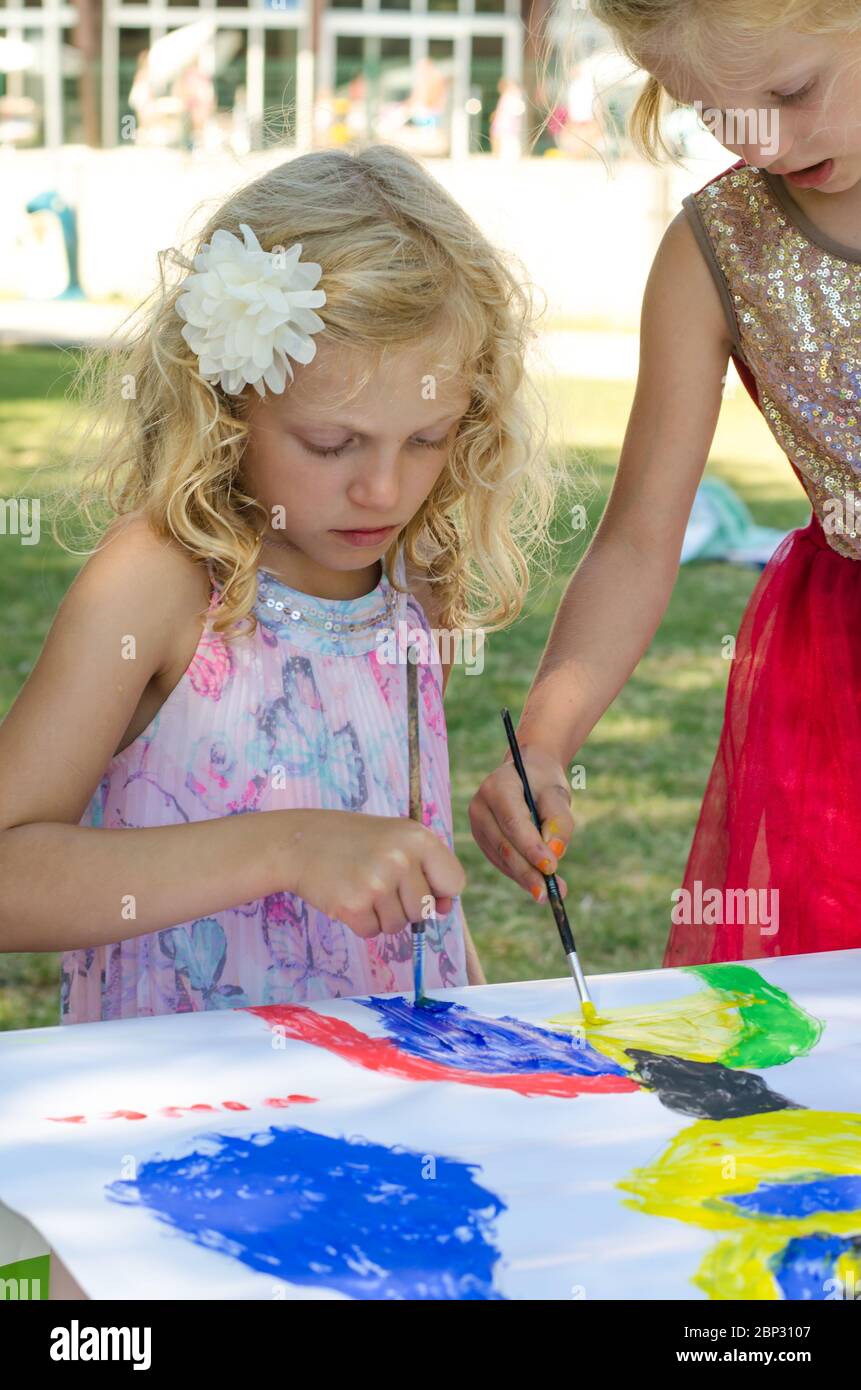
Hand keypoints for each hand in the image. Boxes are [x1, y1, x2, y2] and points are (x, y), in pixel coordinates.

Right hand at [276, 809, 465, 938]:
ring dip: (382, 915)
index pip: (454, 882)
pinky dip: (361, 922)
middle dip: (404, 904)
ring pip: (398, 925)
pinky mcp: (353, 906)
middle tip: (378, 879)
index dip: (438, 889)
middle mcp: (401, 859)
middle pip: (424, 910)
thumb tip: (444, 909)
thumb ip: (427, 870)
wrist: (300, 842)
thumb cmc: (355, 842)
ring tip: (362, 885)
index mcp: (419, 837)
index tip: (417, 881)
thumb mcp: (397, 840)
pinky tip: (348, 895)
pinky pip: (373, 932)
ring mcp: (376, 883)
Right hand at [469, 745, 573, 901]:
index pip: (513, 821)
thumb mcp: (558, 794)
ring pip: (501, 857)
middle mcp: (480, 806)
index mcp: (498, 786)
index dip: (531, 847)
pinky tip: (536, 884)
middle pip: (504, 844)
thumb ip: (559, 821)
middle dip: (527, 871)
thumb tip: (555, 853)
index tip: (551, 867)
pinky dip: (518, 874)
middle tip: (549, 893)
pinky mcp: (481, 839)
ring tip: (550, 894)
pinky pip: (499, 861)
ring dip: (525, 878)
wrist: (526, 773)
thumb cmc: (544, 783)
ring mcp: (476, 824)